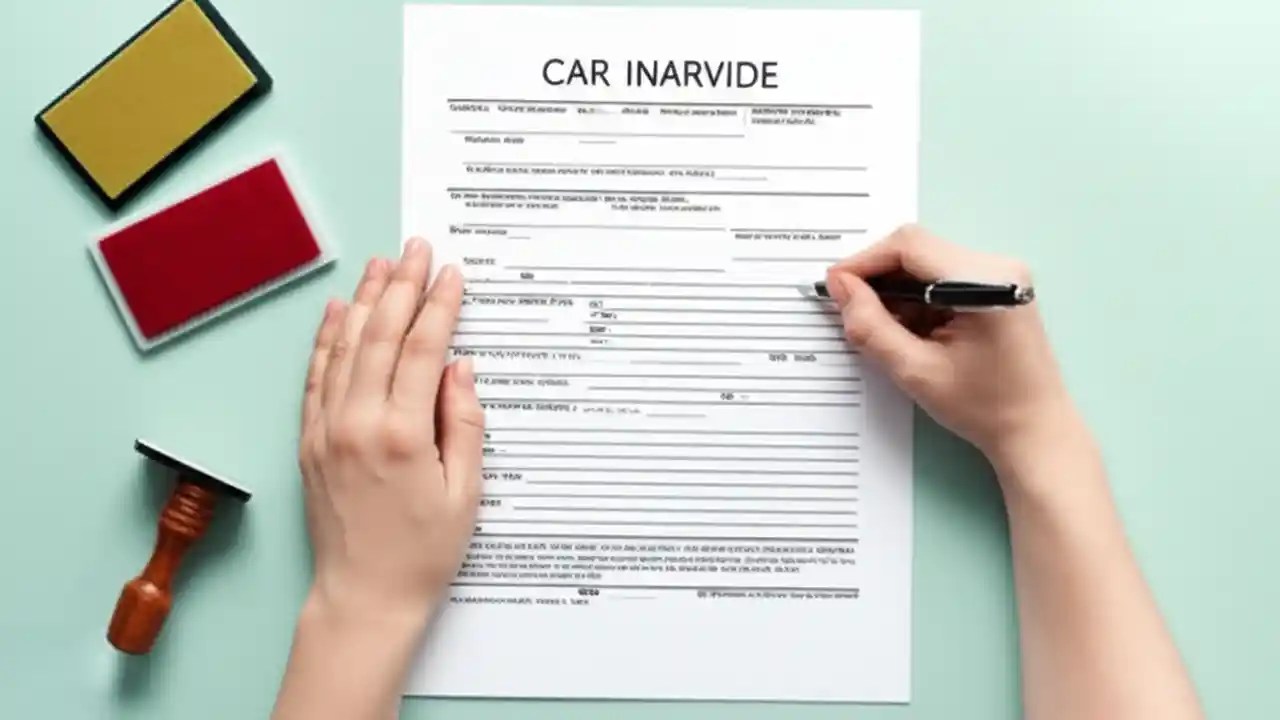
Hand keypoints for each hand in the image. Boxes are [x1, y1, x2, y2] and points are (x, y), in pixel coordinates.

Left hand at [298, 237, 482, 621]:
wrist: (363, 598)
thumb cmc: (421, 554)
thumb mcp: (464, 493)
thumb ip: (463, 423)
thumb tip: (459, 368)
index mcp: (403, 435)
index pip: (421, 350)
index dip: (439, 307)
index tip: (451, 275)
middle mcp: (358, 424)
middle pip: (380, 336)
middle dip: (402, 287)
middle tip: (417, 250)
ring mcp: (327, 431)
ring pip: (345, 348)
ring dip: (365, 301)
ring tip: (381, 265)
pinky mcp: (308, 443)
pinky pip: (316, 377)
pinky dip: (327, 339)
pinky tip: (339, 311)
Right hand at [827, 225, 1078, 479]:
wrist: (1035, 429)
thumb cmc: (984, 407)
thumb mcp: (915, 370)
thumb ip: (872, 326)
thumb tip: (840, 288)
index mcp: (984, 280)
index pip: (909, 246)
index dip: (863, 261)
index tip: (834, 287)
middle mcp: (997, 266)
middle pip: (916, 250)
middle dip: (877, 277)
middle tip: (851, 312)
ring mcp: (1000, 274)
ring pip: (925, 263)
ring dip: (896, 290)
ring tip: (885, 331)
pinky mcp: (996, 287)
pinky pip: (941, 277)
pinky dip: (916, 298)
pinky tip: (910, 331)